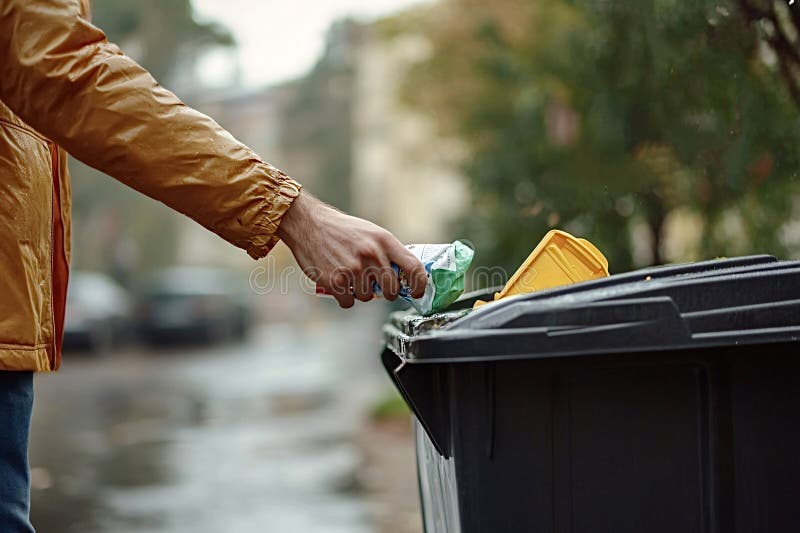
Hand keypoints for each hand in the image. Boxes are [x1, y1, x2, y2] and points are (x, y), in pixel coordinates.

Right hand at [276, 191, 427, 307]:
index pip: (413, 267)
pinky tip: (339, 284)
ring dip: (360, 292)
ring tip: (350, 277)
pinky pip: (348, 302)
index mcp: (384, 240)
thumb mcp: (371, 232)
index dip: (420, 284)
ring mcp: (353, 268)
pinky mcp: (335, 280)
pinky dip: (344, 298)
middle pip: (392, 289)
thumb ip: (387, 252)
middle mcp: (371, 254)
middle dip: (387, 293)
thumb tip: (404, 275)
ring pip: (368, 297)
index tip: (417, 293)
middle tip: (377, 286)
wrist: (309, 224)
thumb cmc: (342, 229)